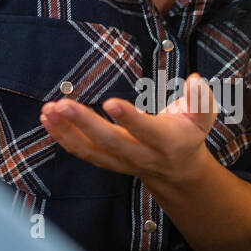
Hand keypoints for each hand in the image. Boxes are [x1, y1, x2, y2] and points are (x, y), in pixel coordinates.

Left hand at [39, 73, 217, 185]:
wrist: (177, 171)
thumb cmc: (187, 135)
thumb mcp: (203, 117)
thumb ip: (201, 99)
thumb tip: (194, 80)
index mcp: (166, 142)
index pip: (146, 131)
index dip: (129, 119)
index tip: (110, 102)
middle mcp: (141, 155)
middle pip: (110, 142)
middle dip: (85, 123)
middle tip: (64, 104)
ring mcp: (120, 161)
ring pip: (91, 150)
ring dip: (67, 131)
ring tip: (50, 110)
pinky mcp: (106, 160)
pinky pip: (82, 152)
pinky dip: (63, 137)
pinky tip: (47, 119)